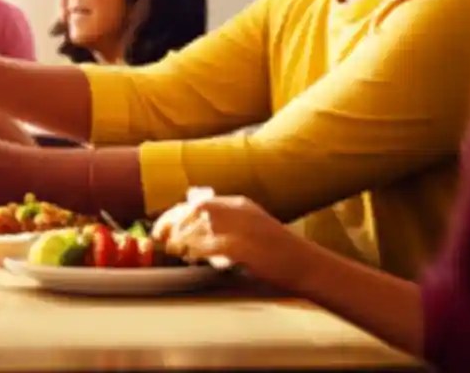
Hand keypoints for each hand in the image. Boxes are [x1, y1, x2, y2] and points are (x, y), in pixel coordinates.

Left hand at [152, 196, 311, 287]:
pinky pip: (208, 245)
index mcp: (240, 205)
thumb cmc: (280, 254)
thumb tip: (190, 236)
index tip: (161, 229)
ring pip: (197, 227)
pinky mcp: (242, 246)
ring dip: (181, 240)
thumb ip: (225, 227)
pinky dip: (195, 252)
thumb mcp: (251, 230)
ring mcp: (241, 227)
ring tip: (179, 252)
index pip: (197, 203)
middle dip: (172, 225)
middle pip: (193, 211)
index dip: (174, 216)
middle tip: (162, 240)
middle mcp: (238, 211)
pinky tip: (192, 259)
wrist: (308, 265)